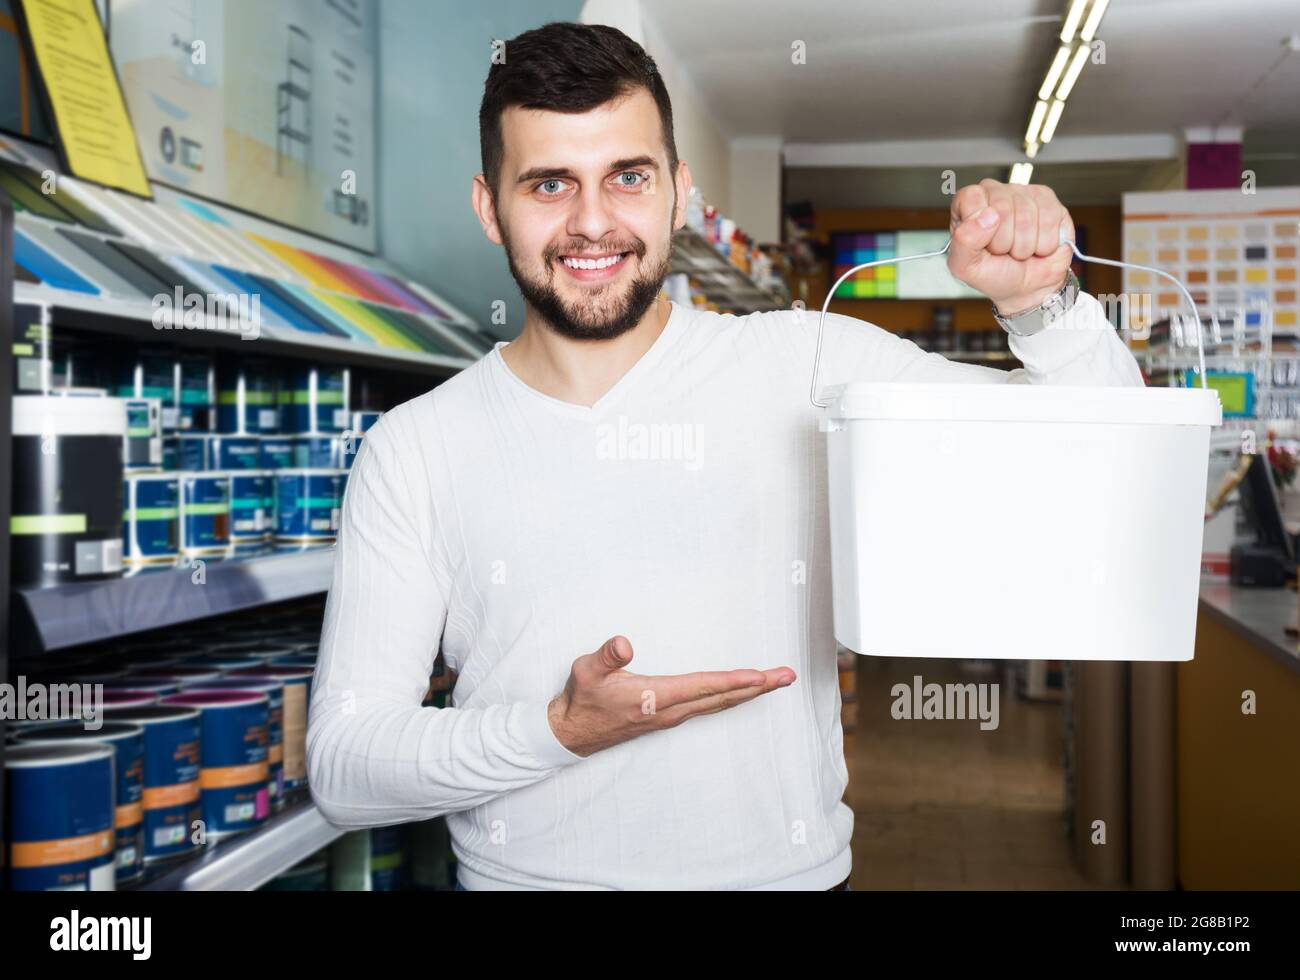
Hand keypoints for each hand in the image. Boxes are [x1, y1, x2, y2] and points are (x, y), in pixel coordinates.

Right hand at [547, 636, 795, 757]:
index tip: (761, 676)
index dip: (733, 681)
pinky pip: (710, 706)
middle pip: (722, 697)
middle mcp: (671, 711)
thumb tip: (624, 644)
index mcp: (655, 698)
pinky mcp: (670, 717)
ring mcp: (673, 716)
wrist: (572, 734)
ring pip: (719, 704)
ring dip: (749, 692)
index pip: (703, 687)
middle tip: (787, 676)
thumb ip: (606, 656)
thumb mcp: (586, 671)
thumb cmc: (582, 699)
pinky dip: (731, 696)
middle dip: (757, 687)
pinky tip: (741, 691)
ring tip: (775, 680)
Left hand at [948, 178, 1075, 315]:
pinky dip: (1045, 243)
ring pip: (1027, 215)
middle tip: (1004, 251)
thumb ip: (963, 241)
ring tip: (1020, 250)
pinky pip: (1050, 218)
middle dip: (1005, 242)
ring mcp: (1023, 193)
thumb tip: (985, 216)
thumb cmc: (995, 274)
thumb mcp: (966, 267)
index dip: (980, 227)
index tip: (984, 244)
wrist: (1030, 288)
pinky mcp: (1048, 199)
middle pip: (1002, 207)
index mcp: (968, 205)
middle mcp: (994, 193)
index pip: (971, 197)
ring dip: (1025, 245)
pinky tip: (1038, 245)